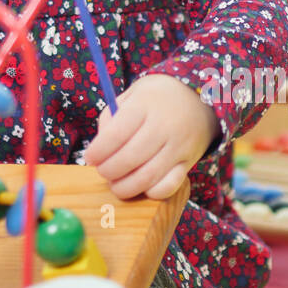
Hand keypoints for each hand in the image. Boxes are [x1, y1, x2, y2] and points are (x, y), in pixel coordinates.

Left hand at [82, 73, 220, 200]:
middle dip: (109, 171)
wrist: (198, 99)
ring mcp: (178, 147)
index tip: (90, 157)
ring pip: (148, 177)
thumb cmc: (155, 98)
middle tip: (102, 171)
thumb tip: (99, 147)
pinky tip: (141, 186)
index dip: (99, 151)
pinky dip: (151, 193)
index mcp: (144, 105)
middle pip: (130, 158)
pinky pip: (169, 186)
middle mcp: (163, 126)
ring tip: (115, 183)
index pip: (117, 133)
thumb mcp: (131, 95)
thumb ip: (112, 117)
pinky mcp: (188, 163)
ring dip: (125, 187)